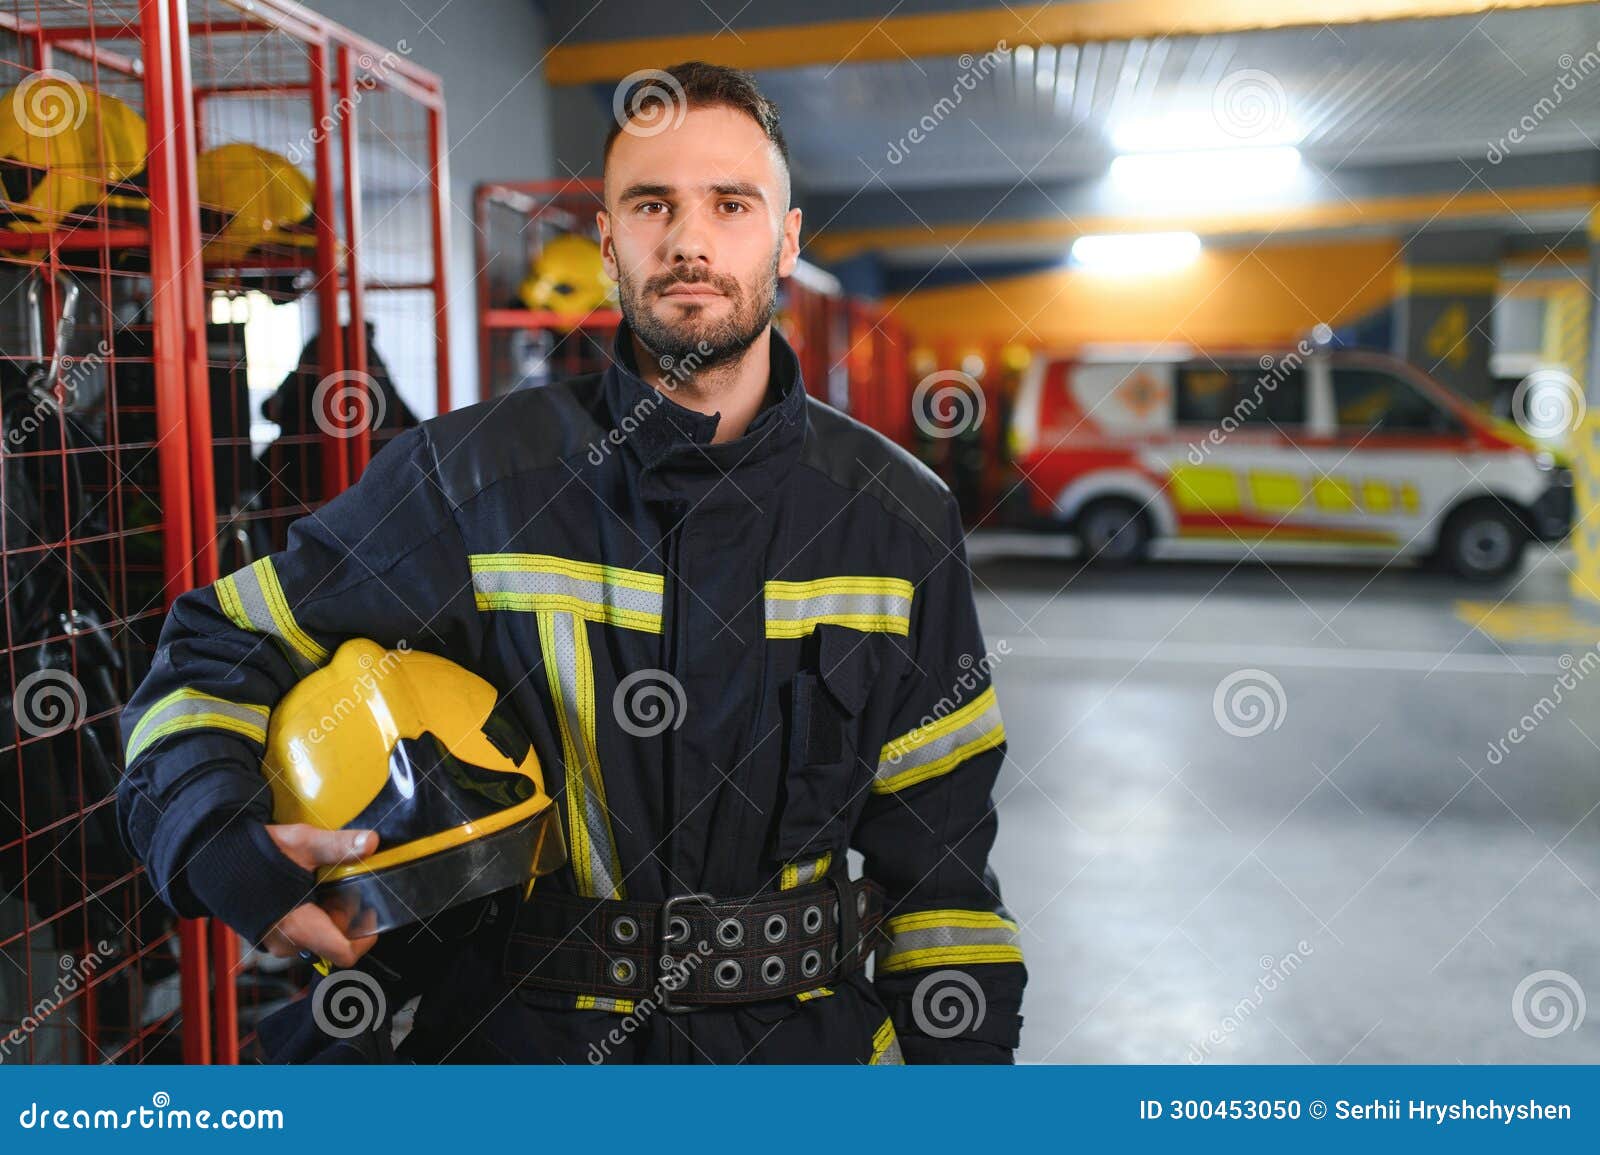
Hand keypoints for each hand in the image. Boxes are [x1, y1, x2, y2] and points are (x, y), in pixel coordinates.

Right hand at [259, 826, 380, 967]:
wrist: (210, 859)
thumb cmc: (253, 855)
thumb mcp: (302, 845)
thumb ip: (338, 846)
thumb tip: (371, 841)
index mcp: (300, 928)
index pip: (345, 953)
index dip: (366, 935)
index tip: (371, 909)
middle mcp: (288, 942)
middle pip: (335, 938)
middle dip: (346, 912)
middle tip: (344, 882)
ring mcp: (277, 940)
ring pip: (319, 933)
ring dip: (329, 910)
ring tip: (324, 880)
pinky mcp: (269, 932)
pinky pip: (301, 930)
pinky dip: (312, 911)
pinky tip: (307, 885)